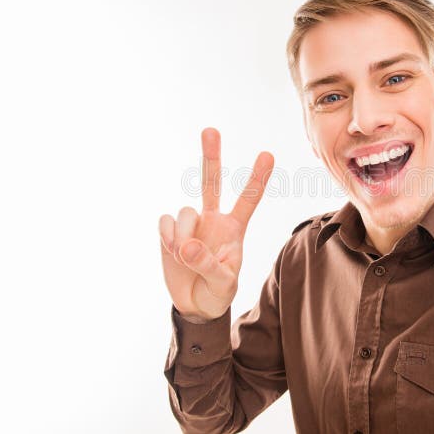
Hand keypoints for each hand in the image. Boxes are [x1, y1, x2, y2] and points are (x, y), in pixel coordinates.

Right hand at [159, 127, 273, 319]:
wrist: (194, 304)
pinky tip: (172, 251)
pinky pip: (165, 223)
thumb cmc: (218, 292)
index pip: (249, 199)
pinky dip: (167, 238)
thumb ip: (208, 265)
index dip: (257, 178)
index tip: (268, 154)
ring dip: (182, 236)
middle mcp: (212, 219)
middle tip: (211, 130)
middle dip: (210, 156)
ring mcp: (190, 223)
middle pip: (210, 182)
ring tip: (185, 257)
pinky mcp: (169, 230)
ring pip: (184, 212)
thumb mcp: (223, 284)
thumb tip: (187, 245)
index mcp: (234, 228)